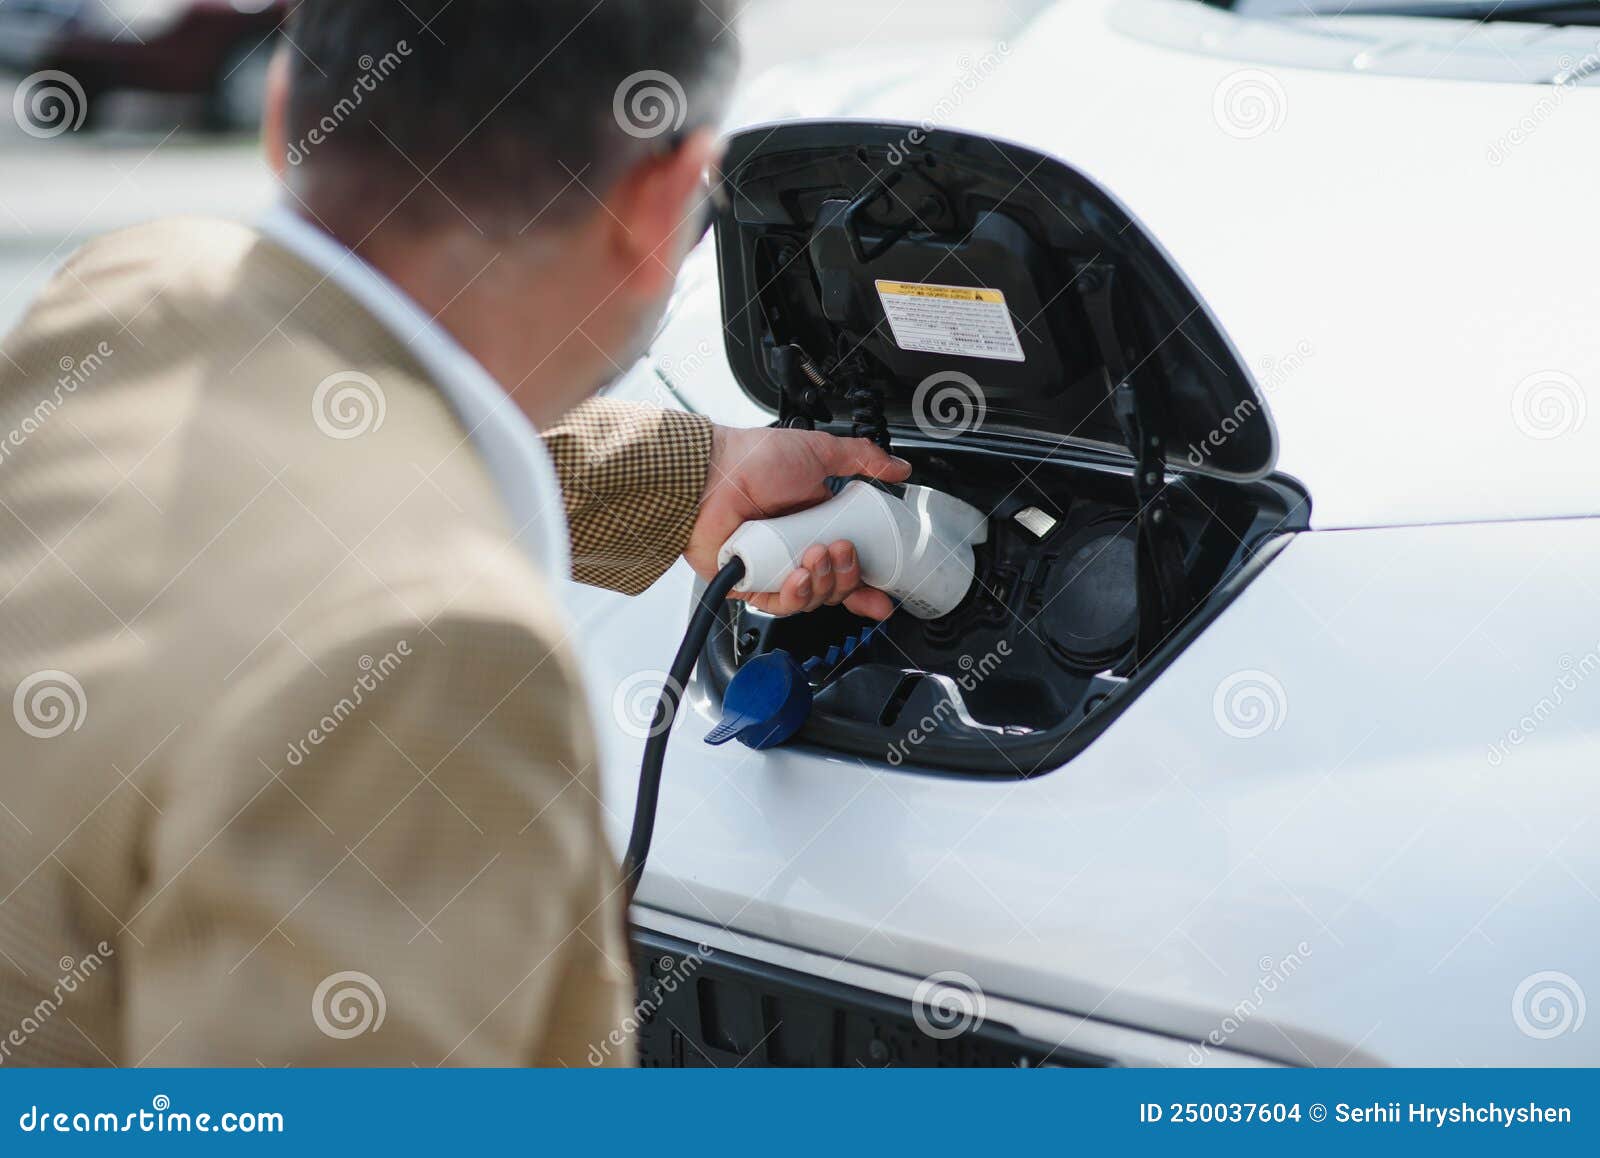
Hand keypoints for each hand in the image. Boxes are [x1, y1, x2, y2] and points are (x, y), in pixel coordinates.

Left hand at [686, 426, 912, 618]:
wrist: (712, 474)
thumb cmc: (754, 460)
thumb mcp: (818, 452)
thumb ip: (862, 458)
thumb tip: (899, 468)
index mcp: (816, 526)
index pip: (849, 566)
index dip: (867, 584)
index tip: (884, 594)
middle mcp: (796, 550)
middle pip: (836, 587)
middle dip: (847, 575)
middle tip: (841, 548)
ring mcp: (774, 568)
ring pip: (813, 598)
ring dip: (824, 581)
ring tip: (817, 553)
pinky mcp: (750, 584)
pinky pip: (779, 604)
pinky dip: (795, 594)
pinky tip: (799, 576)